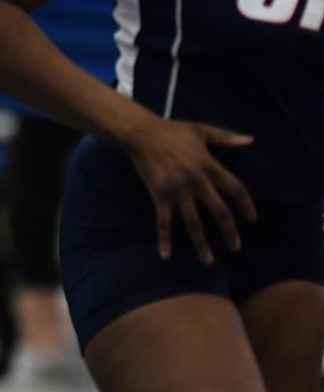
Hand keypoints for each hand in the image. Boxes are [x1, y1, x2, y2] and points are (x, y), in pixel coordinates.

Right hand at [120, 118, 257, 263]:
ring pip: (194, 223)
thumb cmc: (172, 130)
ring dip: (201, 244)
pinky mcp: (159, 196)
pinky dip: (164, 239)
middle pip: (220, 212)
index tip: (252, 220)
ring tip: (208, 261)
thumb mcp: (202, 130)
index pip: (236, 189)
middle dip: (230, 232)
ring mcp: (178, 190)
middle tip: (236, 248)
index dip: (247, 206)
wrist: (141, 133)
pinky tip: (165, 254)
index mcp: (209, 166)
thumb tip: (250, 140)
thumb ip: (226, 137)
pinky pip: (163, 222)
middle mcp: (197, 181)